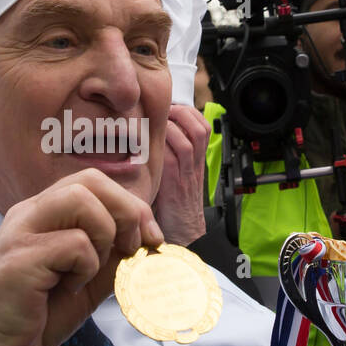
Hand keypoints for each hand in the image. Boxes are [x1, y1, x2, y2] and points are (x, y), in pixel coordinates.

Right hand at [0, 169, 163, 345]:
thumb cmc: (37, 314)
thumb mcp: (86, 282)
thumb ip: (111, 258)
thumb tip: (148, 242)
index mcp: (45, 214)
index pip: (94, 182)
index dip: (131, 204)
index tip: (151, 238)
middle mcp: (31, 213)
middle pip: (89, 179)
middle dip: (126, 210)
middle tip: (133, 247)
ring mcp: (22, 230)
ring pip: (80, 199)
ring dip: (104, 233)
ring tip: (92, 268)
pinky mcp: (20, 256)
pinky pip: (73, 243)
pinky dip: (85, 267)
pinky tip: (68, 288)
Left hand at [153, 104, 210, 245]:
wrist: (184, 236)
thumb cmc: (173, 209)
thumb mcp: (175, 178)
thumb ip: (166, 157)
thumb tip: (143, 135)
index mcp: (196, 160)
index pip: (203, 126)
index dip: (187, 112)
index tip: (170, 109)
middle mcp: (195, 164)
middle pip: (199, 127)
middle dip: (180, 114)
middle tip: (159, 114)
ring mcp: (187, 174)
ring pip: (187, 138)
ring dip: (169, 127)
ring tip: (151, 127)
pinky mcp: (175, 184)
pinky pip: (171, 157)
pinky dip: (159, 145)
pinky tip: (144, 145)